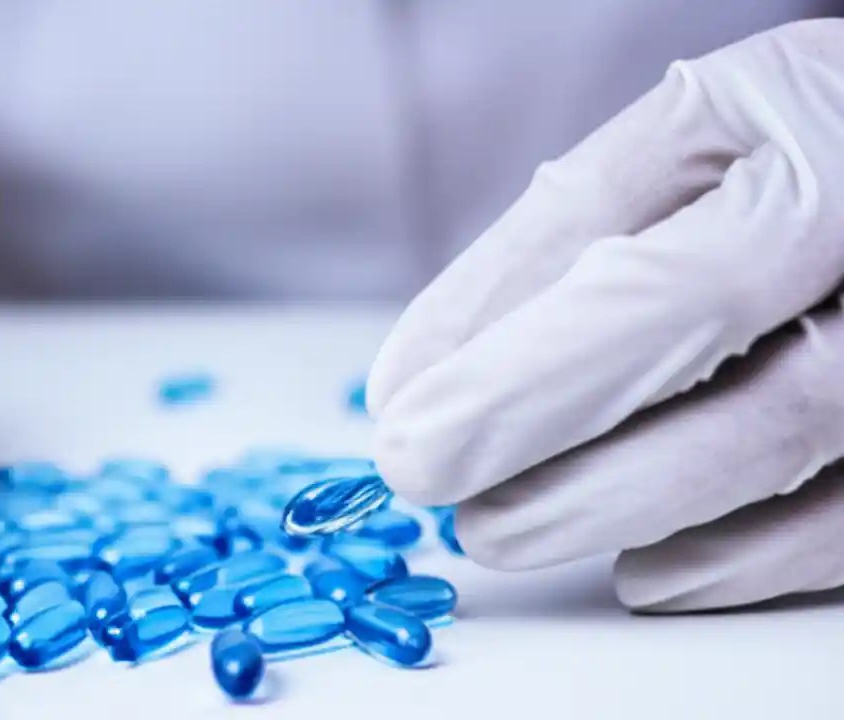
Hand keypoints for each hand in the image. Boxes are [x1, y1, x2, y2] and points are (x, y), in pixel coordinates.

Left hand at [368, 20, 843, 611]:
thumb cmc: (812, 138)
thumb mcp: (697, 133)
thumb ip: (568, 231)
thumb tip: (424, 369)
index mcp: (814, 151)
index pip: (636, 279)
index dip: (505, 367)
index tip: (403, 420)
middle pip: (705, 353)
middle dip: (535, 425)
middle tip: (426, 474)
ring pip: (776, 441)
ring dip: (613, 502)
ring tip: (498, 526)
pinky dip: (737, 560)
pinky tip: (642, 567)